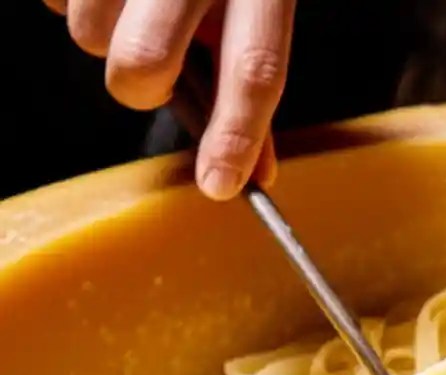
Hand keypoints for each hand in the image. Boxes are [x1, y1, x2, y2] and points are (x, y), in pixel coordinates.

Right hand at [45, 0, 296, 199]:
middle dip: (140, 88)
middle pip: (145, 63)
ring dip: (101, 36)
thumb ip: (247, 83)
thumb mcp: (251, 2)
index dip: (237, 134)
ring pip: (87, 35)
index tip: (220, 185)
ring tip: (127, 2)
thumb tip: (257, 174)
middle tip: (151, 69)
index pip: (256, 68)